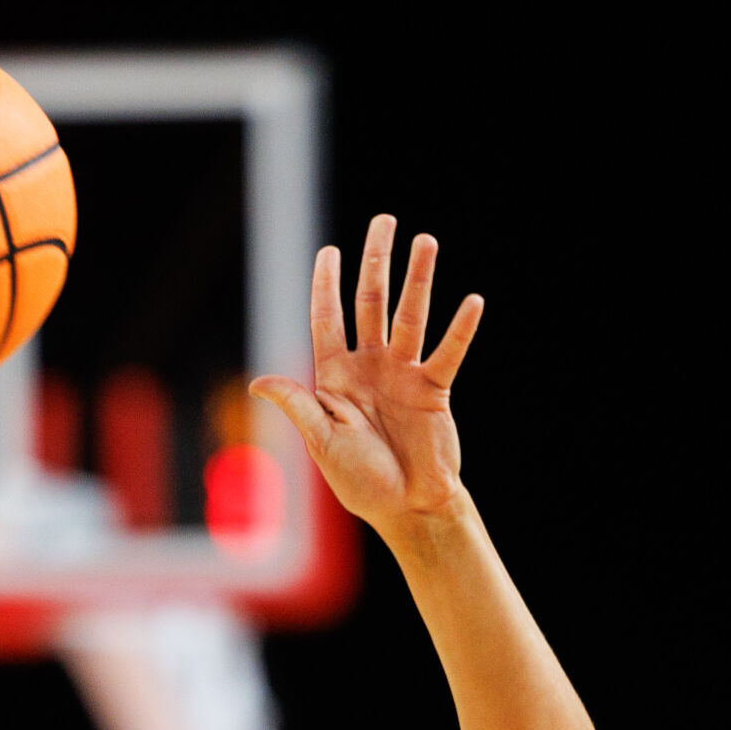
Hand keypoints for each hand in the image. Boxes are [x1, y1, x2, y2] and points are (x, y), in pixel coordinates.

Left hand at [250, 213, 482, 539]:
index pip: (328, 319)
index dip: (327, 285)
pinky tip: (472, 301)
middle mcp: (370, 367)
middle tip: (384, 221)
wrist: (407, 508)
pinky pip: (448, 353)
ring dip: (418, 279)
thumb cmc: (361, 481)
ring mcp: (403, 374)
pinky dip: (460, 330)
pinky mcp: (433, 389)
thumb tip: (258, 383)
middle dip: (376, 262)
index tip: (329, 251)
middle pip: (371, 303)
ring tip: (426, 241)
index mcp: (336, 378)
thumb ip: (298, 407)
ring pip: (410, 316)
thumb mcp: (322, 444)